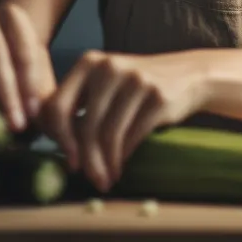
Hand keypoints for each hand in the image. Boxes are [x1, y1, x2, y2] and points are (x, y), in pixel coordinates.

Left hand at [40, 50, 208, 192]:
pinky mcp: (157, 97)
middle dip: (83, 158)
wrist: (189, 75)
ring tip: (105, 179)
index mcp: (89, 62)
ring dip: (104, 164)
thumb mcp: (106, 83)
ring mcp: (135, 80)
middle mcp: (109, 67)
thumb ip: (79, 102)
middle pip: (84, 124)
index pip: (58, 105)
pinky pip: (131, 136)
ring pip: (108, 135)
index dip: (58, 138)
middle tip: (87, 178)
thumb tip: (52, 138)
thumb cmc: (137, 86)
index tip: (66, 159)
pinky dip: (122, 158)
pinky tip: (120, 168)